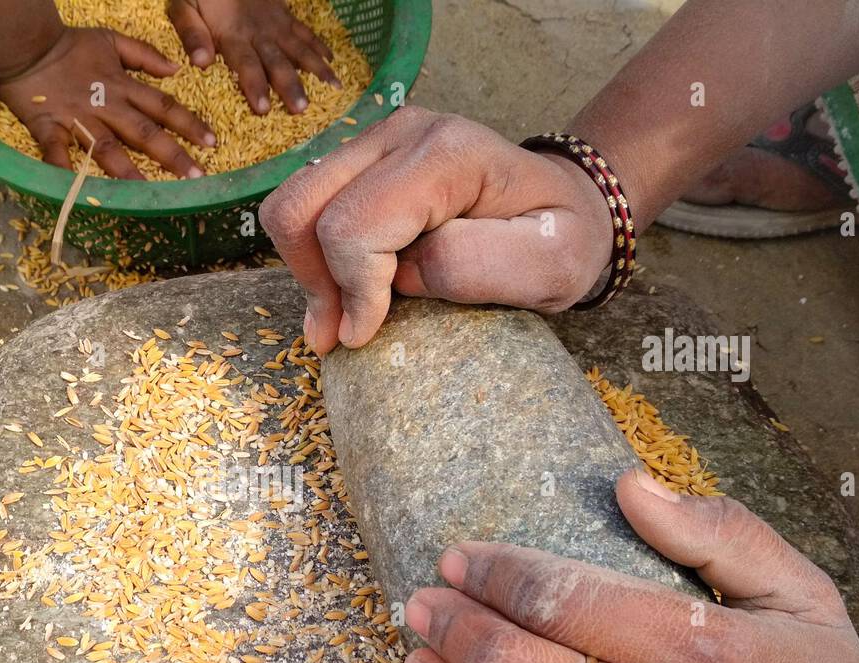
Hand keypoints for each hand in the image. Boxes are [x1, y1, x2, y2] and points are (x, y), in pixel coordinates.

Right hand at [0, 26, 215, 178]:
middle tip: (196, 177)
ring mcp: (78, 119)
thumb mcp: (111, 40)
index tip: (211, 143)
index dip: (189, 124)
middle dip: (171, 155)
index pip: (163, 107)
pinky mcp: (49, 128)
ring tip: (147, 193)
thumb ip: (144, 55)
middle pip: (144, 132)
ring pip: (107, 147)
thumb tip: (175, 70)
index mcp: (122, 86)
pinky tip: (73, 190)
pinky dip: (63, 171)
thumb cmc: (69, 45)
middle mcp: (106, 106)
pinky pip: (56, 152)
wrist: (26, 43)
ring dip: (127, 171)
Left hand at [167, 0, 339, 114]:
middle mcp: (258, 32)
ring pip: (299, 48)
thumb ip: (190, 32)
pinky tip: (332, 61)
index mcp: (232, 35)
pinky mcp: (284, 15)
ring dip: (316, 68)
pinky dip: (319, 46)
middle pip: (277, 62)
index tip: (264, 108)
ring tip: (333, 88)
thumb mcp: (182, 6)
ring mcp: (275, 23)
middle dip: (289, 86)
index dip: (255, 85)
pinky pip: (305, 31)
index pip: (246, 64)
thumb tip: (201, 62)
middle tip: (301, 109)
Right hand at [259, 106, 613, 352]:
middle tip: (341, 332)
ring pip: (291, 205)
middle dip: (315, 280)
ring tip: (342, 315)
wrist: (567, 203)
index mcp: (446, 154)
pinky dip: (313, 256)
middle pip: (301, 207)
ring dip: (307, 270)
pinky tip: (346, 289)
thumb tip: (399, 276)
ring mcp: (377, 138)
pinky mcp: (364, 156)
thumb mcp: (547, 268)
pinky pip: (306, 206)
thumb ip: (473, 268)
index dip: (352, 291)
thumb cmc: (559, 240)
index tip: (365, 335)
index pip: (354, 225)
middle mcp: (401, 131)